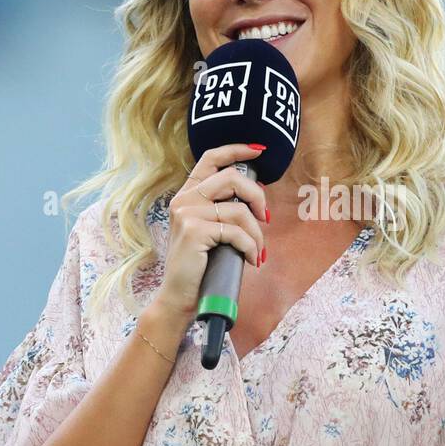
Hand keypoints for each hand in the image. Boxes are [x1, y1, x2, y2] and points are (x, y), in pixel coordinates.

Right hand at [152, 143, 269, 318]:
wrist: (179, 296)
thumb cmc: (200, 265)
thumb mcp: (210, 230)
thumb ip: (224, 209)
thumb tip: (256, 196)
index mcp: (187, 195)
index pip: (210, 158)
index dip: (237, 149)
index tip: (259, 151)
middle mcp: (184, 199)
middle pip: (232, 177)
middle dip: (258, 196)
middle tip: (265, 218)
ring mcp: (187, 214)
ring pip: (240, 209)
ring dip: (257, 233)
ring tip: (257, 251)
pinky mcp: (195, 231)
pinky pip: (237, 232)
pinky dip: (251, 247)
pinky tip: (252, 260)